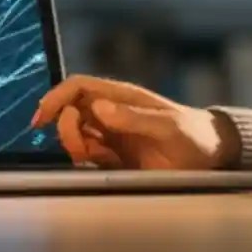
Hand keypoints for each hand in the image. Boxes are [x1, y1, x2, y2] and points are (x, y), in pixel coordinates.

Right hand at [32, 75, 240, 170]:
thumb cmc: (192, 133)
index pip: (79, 87)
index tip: (42, 117)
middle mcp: (111, 113)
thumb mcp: (167, 125)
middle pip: (70, 112)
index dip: (56, 97)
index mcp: (122, 96)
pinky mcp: (115, 157)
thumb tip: (99, 107)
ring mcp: (112, 134)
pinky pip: (87, 156)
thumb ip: (134, 117)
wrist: (210, 154)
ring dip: (74, 146)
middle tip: (81, 145)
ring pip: (75, 136)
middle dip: (65, 127)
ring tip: (95, 156)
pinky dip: (84, 161)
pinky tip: (100, 164)